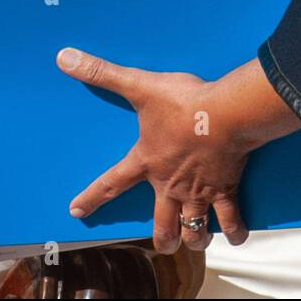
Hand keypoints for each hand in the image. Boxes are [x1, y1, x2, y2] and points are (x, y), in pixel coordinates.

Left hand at [57, 47, 260, 253]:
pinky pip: (232, 220)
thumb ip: (102, 73)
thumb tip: (64, 57)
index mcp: (147, 162)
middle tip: (162, 244)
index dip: (92, 198)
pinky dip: (234, 232)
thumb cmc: (184, 102)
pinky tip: (236, 237)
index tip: (76, 212)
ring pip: (194, 229)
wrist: (227, 113)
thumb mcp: (139, 85)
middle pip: (162, 223)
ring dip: (193, 238)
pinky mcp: (226, 189)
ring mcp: (199, 192)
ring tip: (193, 241)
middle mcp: (170, 184)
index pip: (111, 184)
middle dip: (161, 238)